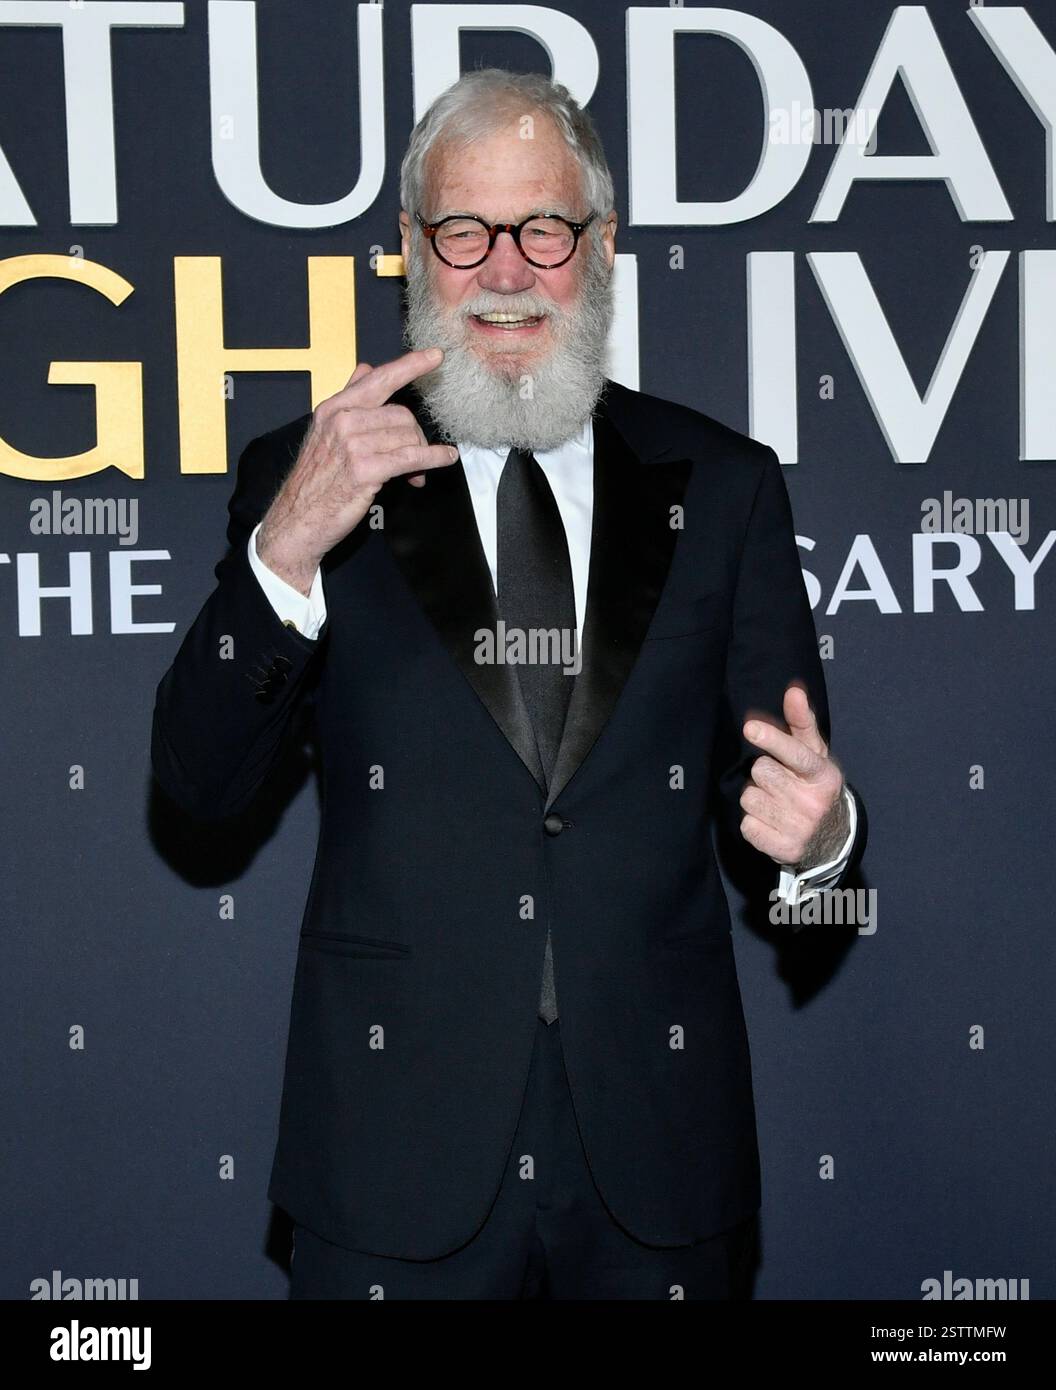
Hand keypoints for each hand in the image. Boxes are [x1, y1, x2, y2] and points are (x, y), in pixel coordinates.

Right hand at [256, 347, 458, 593]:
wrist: (298, 520)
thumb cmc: (316, 481)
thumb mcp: (325, 433)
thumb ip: (349, 400)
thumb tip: (366, 369)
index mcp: (333, 408)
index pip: (377, 379)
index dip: (410, 366)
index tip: (435, 356)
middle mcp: (342, 421)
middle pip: (401, 414)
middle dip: (416, 435)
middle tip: (418, 456)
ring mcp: (352, 444)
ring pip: (408, 436)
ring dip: (421, 454)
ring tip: (416, 473)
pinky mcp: (365, 469)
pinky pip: (411, 457)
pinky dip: (434, 458)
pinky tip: (445, 458)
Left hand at [738, 683, 847, 869]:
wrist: (832, 840)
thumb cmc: (815, 787)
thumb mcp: (815, 755)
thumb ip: (802, 723)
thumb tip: (793, 691)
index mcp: (823, 776)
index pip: (795, 754)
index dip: (772, 739)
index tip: (750, 728)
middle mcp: (814, 803)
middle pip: (761, 772)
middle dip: (764, 774)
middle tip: (779, 782)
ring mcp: (800, 828)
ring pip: (749, 799)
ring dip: (756, 799)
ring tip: (776, 803)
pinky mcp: (784, 849)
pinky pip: (747, 826)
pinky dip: (754, 823)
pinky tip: (771, 822)